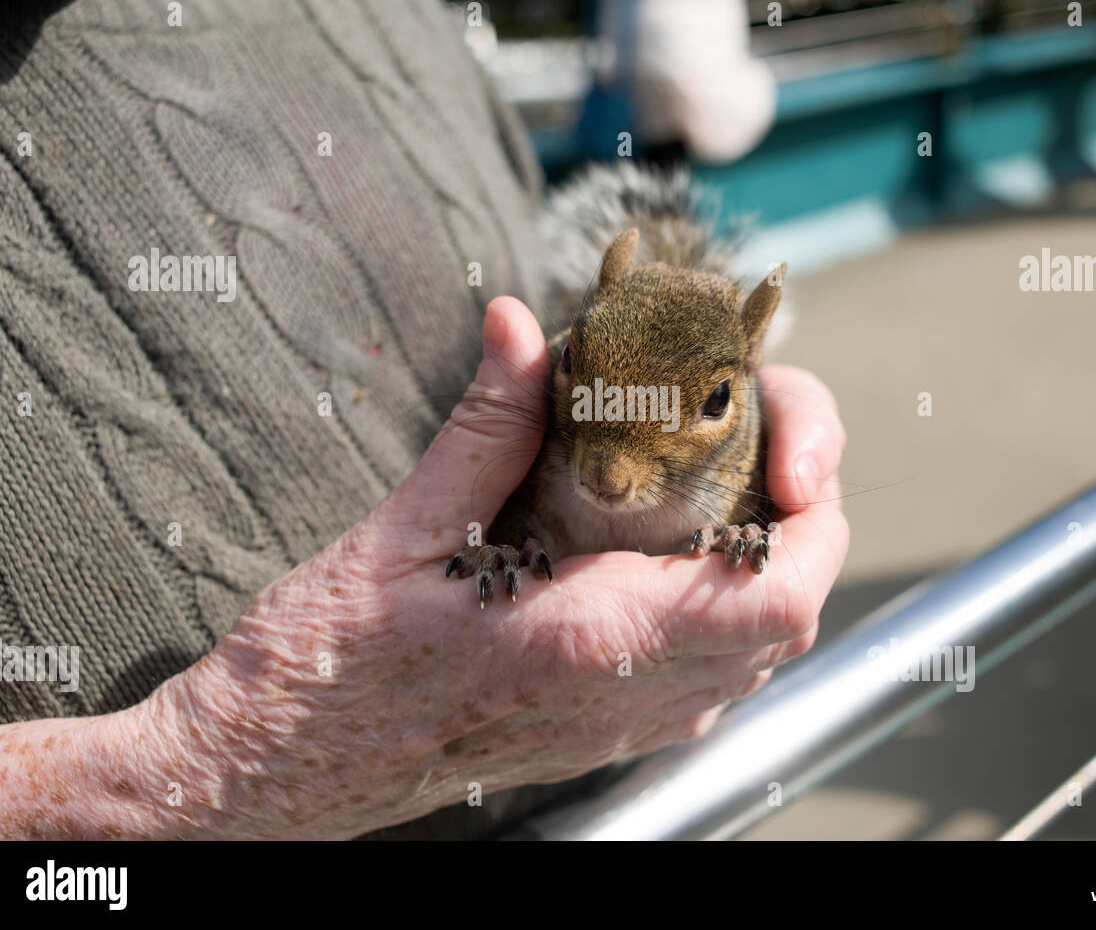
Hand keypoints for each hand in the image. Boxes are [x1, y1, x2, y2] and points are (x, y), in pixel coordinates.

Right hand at [115, 296, 846, 838]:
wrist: (278, 771)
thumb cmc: (325, 666)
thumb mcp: (399, 530)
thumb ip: (484, 426)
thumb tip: (522, 325)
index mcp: (591, 638)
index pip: (779, 593)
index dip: (817, 516)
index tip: (790, 448)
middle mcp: (627, 696)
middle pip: (789, 616)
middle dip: (799, 519)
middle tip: (752, 442)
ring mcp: (622, 727)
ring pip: (759, 652)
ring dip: (766, 562)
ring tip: (723, 484)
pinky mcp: (603, 736)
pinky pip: (712, 677)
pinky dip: (725, 606)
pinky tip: (673, 553)